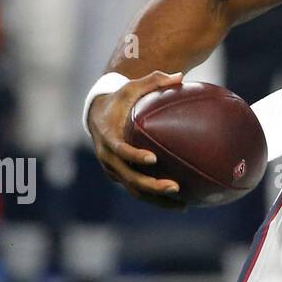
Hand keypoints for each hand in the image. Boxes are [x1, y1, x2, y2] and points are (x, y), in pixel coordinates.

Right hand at [86, 70, 186, 210]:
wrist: (97, 113)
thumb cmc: (120, 98)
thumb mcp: (133, 86)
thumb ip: (154, 80)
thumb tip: (180, 76)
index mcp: (109, 136)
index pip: (120, 150)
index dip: (135, 156)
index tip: (153, 159)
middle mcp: (109, 157)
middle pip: (129, 177)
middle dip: (151, 185)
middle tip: (175, 187)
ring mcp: (114, 169)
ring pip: (134, 189)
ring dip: (157, 199)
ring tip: (183, 205)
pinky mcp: (121, 175)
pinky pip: (137, 190)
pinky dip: (155, 199)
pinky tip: (181, 203)